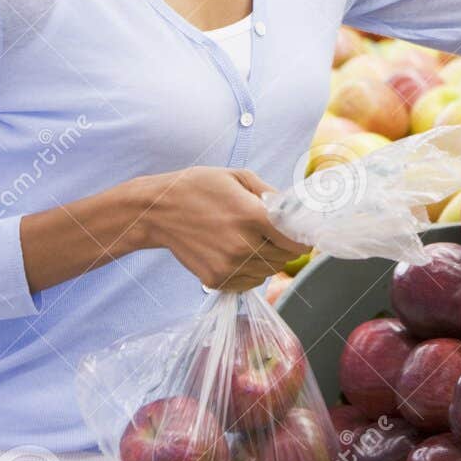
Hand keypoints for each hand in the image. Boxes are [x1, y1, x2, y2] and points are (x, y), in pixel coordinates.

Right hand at [133, 167, 306, 290]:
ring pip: (268, 272)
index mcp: (251, 216)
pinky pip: (249, 282)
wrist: (158, 211)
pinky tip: (239, 254)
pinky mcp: (216, 280)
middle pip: (284, 258)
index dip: (303, 239)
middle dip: (284, 247)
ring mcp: (229, 266)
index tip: (302, 235)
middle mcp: (242, 245)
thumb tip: (293, 209)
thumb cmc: (197, 188)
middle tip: (273, 235)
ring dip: (268, 260)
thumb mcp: (237, 177)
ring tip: (251, 242)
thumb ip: (270, 194)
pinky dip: (251, 272)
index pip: (295, 240)